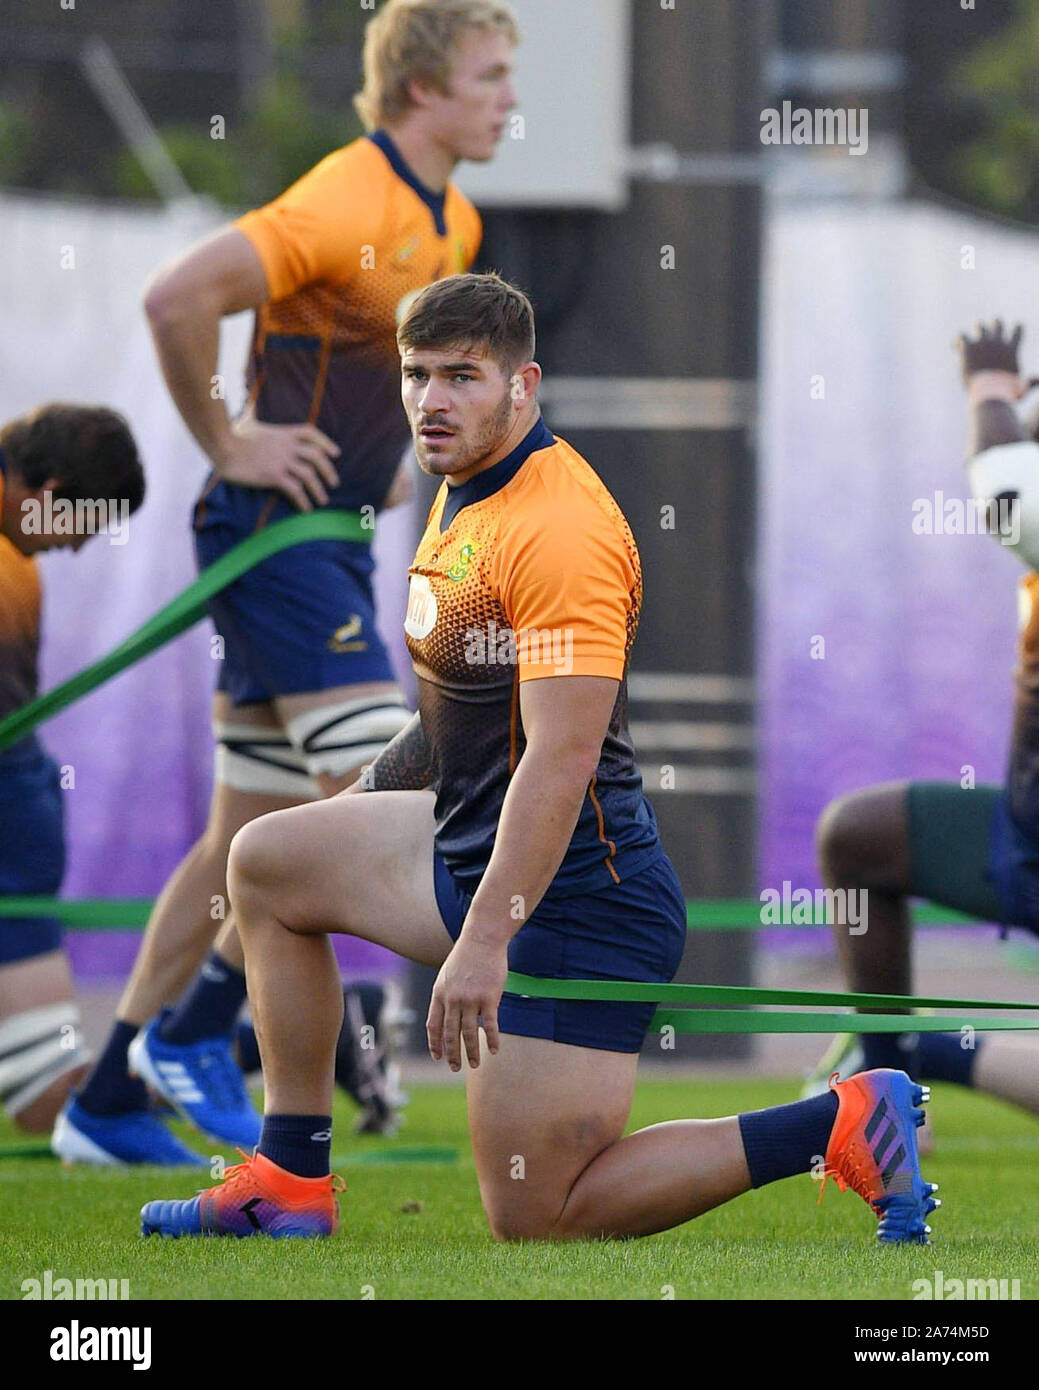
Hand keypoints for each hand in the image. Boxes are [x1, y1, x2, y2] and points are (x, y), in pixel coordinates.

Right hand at [216, 405, 340, 509]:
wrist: (222, 445)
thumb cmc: (232, 436)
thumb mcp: (252, 425)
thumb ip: (261, 424)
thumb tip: (255, 415)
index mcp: (283, 433)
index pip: (311, 433)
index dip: (326, 442)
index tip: (335, 453)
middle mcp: (286, 445)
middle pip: (316, 456)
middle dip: (329, 470)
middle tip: (334, 483)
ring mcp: (281, 460)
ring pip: (309, 475)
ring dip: (319, 489)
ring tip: (323, 501)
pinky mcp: (273, 475)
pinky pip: (295, 489)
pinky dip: (303, 500)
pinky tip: (305, 509)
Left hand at [426, 931, 506, 1071]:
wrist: (482, 939)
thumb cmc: (467, 956)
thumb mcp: (447, 974)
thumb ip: (446, 995)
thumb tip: (448, 1014)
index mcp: (439, 993)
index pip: (433, 1025)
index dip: (434, 1043)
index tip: (438, 1057)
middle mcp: (452, 999)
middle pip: (450, 1033)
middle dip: (452, 1054)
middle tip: (455, 1068)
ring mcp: (470, 999)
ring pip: (469, 1033)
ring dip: (472, 1052)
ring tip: (474, 1065)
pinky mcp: (489, 998)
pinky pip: (490, 1025)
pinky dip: (493, 1040)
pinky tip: (495, 1050)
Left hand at [956, 319, 1025, 397]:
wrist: (990, 392)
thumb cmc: (1006, 393)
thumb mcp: (1021, 388)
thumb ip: (1029, 383)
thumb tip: (1037, 380)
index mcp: (1011, 349)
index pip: (1018, 330)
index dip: (1017, 328)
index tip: (1014, 327)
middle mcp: (998, 342)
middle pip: (997, 323)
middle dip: (994, 324)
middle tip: (989, 328)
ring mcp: (983, 343)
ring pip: (979, 326)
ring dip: (975, 329)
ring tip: (969, 337)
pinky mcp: (969, 347)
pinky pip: (961, 336)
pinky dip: (957, 340)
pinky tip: (954, 347)